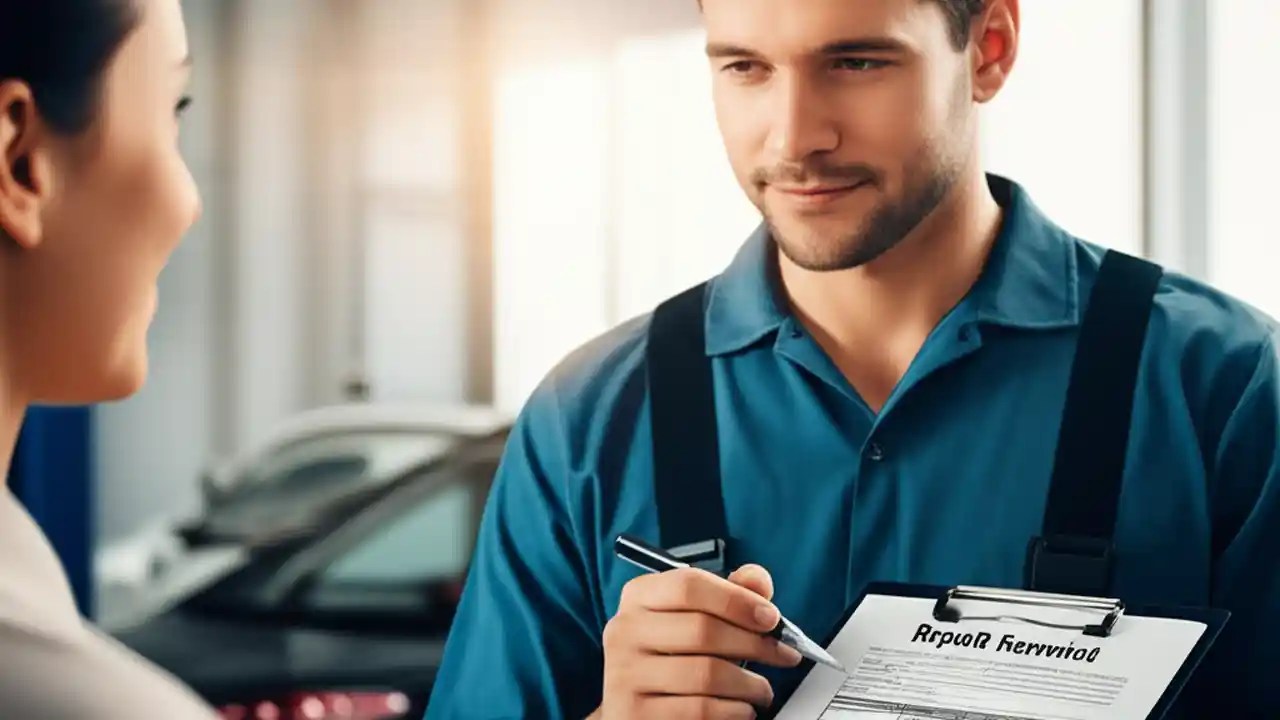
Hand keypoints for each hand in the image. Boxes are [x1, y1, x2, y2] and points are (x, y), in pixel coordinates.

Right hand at [598, 564, 802, 718]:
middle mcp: (624, 631)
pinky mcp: (634, 713)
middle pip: (702, 630)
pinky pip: (700, 710)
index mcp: (638, 597)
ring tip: (763, 689)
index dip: (737, 599)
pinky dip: (734, 711)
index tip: (771, 618)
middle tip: (783, 654)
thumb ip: (727, 594)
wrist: (632, 708)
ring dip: (750, 684)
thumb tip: (758, 580)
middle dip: (756, 644)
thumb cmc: (669, 658)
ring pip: (706, 674)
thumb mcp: (692, 617)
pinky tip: (742, 709)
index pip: (689, 585)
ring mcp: (625, 674)